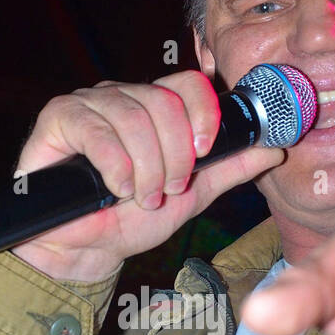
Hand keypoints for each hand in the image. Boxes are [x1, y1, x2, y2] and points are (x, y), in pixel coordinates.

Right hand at [10, 70, 284, 280]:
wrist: (86, 250)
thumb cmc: (131, 219)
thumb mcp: (191, 196)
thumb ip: (229, 168)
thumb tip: (274, 149)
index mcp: (156, 107)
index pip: (189, 84)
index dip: (203, 115)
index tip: (203, 152)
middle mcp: (124, 97)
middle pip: (164, 102)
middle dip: (174, 155)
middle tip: (168, 190)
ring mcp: (90, 104)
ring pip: (133, 116)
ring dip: (146, 166)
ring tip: (142, 197)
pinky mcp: (60, 118)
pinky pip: (96, 129)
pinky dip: (115, 164)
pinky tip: (116, 188)